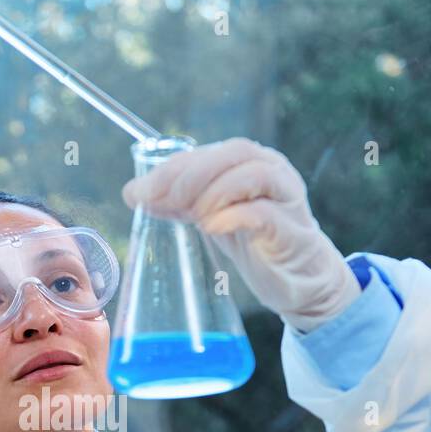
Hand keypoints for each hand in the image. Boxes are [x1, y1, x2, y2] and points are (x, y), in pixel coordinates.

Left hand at [120, 137, 358, 331]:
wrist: (297, 279)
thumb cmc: (254, 241)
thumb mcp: (209, 217)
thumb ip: (177, 204)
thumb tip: (133, 194)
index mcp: (248, 162)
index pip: (206, 152)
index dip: (171, 168)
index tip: (140, 193)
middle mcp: (272, 170)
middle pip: (233, 152)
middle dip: (192, 174)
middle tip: (165, 201)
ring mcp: (286, 198)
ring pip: (253, 173)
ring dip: (214, 192)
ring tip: (194, 217)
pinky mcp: (292, 230)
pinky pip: (265, 213)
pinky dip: (233, 217)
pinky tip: (212, 229)